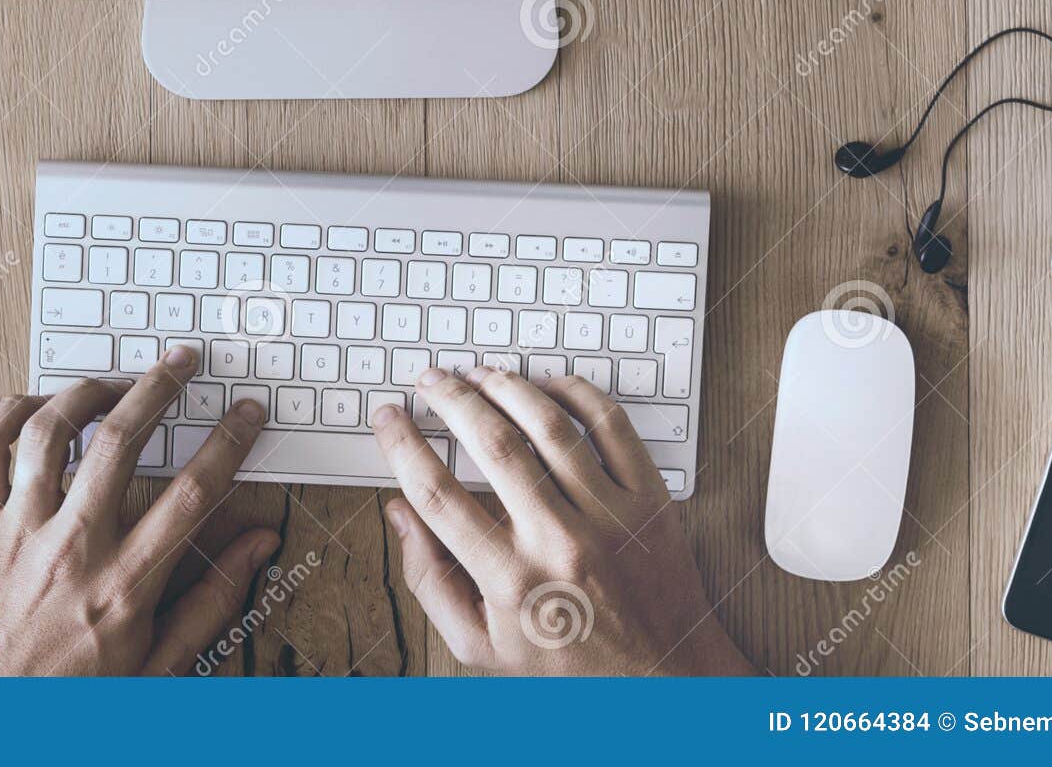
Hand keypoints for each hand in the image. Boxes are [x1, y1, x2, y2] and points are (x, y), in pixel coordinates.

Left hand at [0, 346, 277, 675]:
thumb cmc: (69, 698)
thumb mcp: (158, 666)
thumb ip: (212, 601)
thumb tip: (259, 546)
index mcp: (125, 584)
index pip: (194, 492)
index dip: (230, 442)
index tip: (247, 413)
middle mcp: (72, 548)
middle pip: (120, 441)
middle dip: (160, 388)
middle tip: (181, 361)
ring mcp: (18, 532)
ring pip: (51, 433)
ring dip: (87, 392)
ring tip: (115, 380)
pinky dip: (10, 414)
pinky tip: (38, 404)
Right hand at [370, 365, 751, 675]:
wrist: (663, 676)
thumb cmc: (569, 661)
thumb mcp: (481, 645)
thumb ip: (430, 581)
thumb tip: (400, 514)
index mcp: (510, 580)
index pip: (437, 494)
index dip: (403, 445)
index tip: (388, 417)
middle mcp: (559, 542)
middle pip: (492, 443)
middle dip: (450, 399)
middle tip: (430, 379)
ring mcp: (609, 516)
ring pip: (550, 425)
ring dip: (507, 386)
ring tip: (480, 374)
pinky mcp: (649, 498)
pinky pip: (611, 426)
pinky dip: (577, 394)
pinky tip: (548, 386)